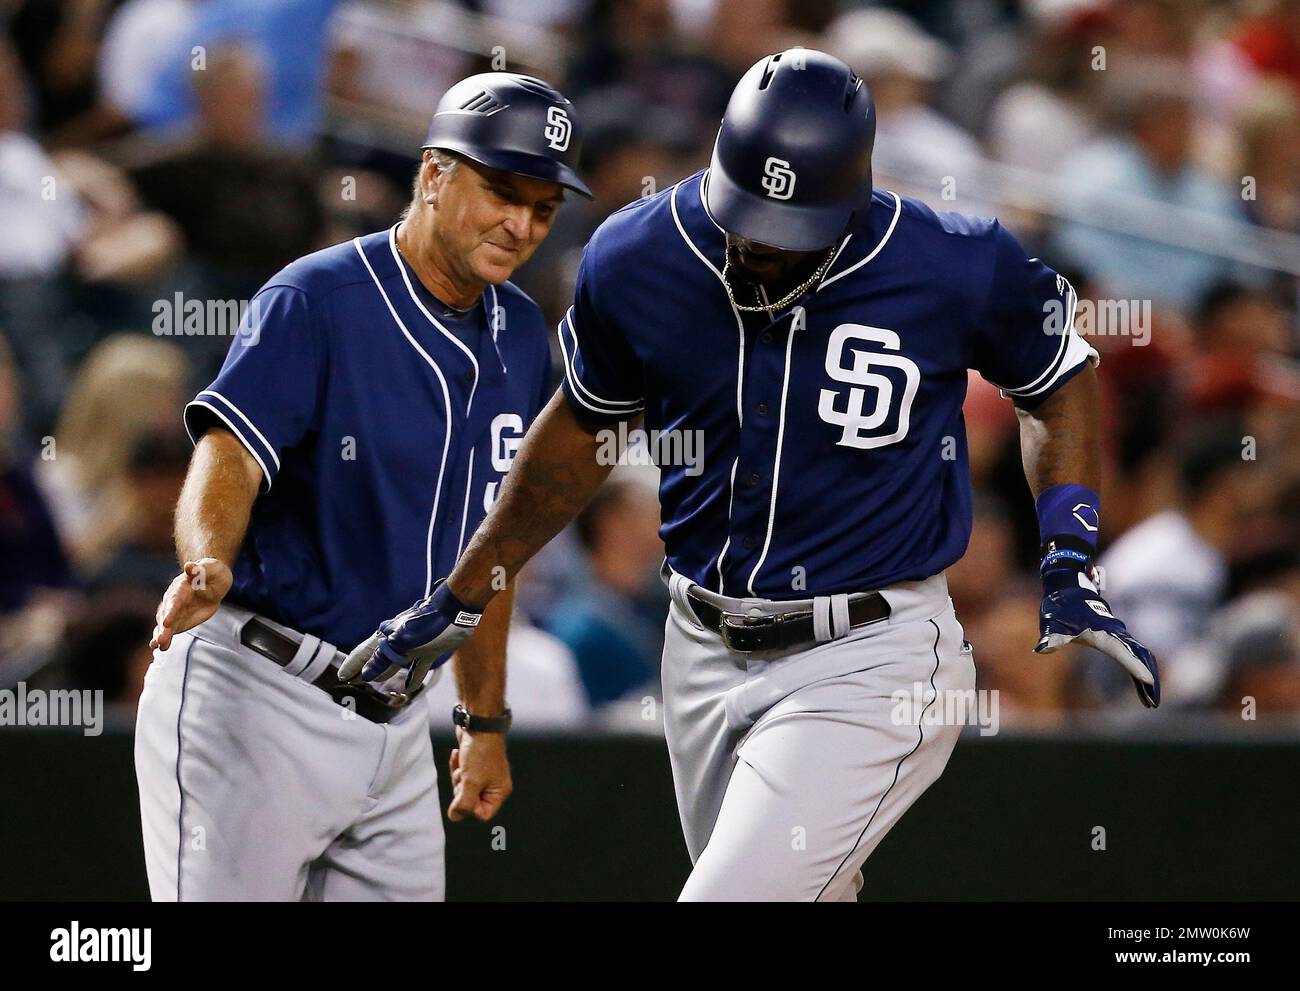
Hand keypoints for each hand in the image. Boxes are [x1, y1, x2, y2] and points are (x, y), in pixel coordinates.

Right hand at [151, 559, 232, 650]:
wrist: (213, 580)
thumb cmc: (212, 571)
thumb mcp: (210, 568)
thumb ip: (199, 570)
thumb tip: (190, 566)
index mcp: (180, 587)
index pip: (175, 600)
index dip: (171, 611)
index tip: (166, 622)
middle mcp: (173, 600)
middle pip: (167, 614)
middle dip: (163, 628)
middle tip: (159, 640)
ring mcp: (174, 611)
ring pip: (165, 624)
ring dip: (161, 635)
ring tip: (156, 646)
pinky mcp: (178, 620)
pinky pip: (170, 630)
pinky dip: (165, 638)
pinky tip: (159, 648)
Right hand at [338, 580, 482, 690]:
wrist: (456, 610)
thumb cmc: (428, 624)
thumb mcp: (403, 643)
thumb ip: (384, 659)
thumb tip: (367, 674)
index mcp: (387, 636)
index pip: (363, 653)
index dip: (352, 665)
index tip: (342, 676)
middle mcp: (397, 640)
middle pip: (377, 658)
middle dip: (367, 670)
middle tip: (355, 682)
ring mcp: (413, 644)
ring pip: (396, 663)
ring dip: (387, 674)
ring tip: (378, 685)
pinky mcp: (429, 649)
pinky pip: (416, 666)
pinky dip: (412, 677)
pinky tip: (409, 688)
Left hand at [448, 726, 511, 821]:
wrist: (478, 724)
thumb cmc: (480, 752)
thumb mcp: (471, 782)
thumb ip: (463, 803)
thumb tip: (455, 817)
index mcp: (499, 791)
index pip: (483, 814)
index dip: (470, 807)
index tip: (466, 792)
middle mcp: (493, 784)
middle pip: (470, 801)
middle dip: (461, 789)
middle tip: (463, 776)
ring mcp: (484, 774)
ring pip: (463, 787)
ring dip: (457, 777)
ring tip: (462, 765)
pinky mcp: (474, 764)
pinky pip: (461, 774)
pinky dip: (456, 766)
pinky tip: (457, 754)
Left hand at [1036, 566, 1159, 707]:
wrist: (1069, 592)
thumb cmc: (1061, 610)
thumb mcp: (1054, 625)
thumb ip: (1052, 638)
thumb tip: (1041, 649)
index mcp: (1103, 634)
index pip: (1123, 653)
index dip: (1135, 667)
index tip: (1148, 681)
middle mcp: (1116, 634)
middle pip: (1139, 658)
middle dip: (1148, 680)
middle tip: (1153, 704)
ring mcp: (1120, 636)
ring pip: (1141, 658)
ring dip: (1147, 678)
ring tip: (1150, 702)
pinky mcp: (1119, 639)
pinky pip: (1135, 657)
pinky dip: (1140, 672)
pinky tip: (1141, 687)